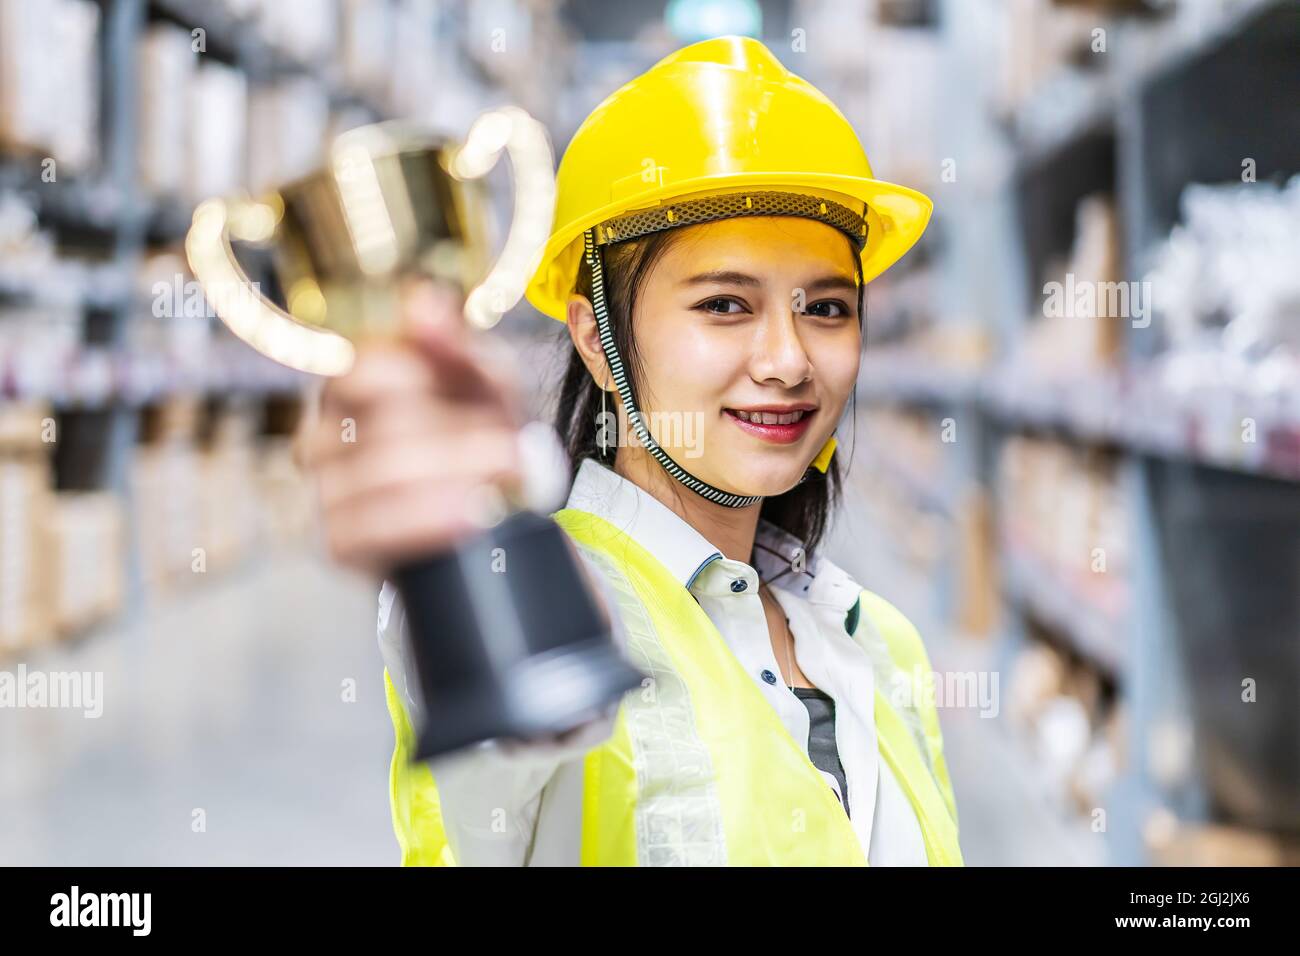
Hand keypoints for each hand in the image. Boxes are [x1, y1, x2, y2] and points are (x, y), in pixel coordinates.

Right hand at [300, 279, 526, 578]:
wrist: (496, 517)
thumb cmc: (480, 438)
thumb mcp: (485, 385)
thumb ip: (456, 345)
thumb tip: (424, 301)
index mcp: (349, 387)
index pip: (362, 366)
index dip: (424, 378)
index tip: (477, 397)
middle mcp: (321, 435)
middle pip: (385, 421)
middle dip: (465, 436)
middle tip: (512, 449)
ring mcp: (324, 492)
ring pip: (383, 473)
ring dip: (462, 474)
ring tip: (507, 482)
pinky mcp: (338, 544)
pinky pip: (369, 529)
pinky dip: (430, 519)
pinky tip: (470, 517)